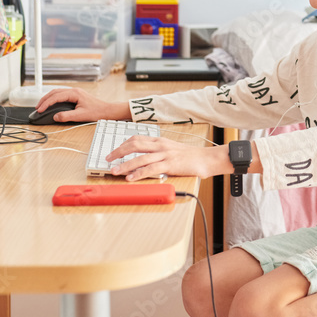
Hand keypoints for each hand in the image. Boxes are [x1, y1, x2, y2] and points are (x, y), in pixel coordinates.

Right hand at [35, 88, 129, 122]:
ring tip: (41, 106)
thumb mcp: (81, 116)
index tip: (39, 110)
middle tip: (37, 107)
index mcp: (74, 93)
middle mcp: (74, 91)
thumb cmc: (97, 112)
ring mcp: (75, 92)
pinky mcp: (76, 96)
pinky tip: (51, 104)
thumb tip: (56, 116)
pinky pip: (62, 95)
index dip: (46, 103)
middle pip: (54, 92)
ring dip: (48, 98)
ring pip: (57, 92)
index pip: (56, 96)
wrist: (107, 110)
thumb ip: (67, 116)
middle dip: (44, 99)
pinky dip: (54, 99)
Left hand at [106, 136, 222, 180]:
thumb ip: (159, 153)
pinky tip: (131, 178)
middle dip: (118, 152)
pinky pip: (150, 169)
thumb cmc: (191, 157)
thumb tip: (144, 161)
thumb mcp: (172, 150)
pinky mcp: (170, 164)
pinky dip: (139, 173)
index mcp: (160, 141)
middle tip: (108, 159)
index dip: (123, 145)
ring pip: (140, 158)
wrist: (207, 159)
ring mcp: (165, 154)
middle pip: (134, 145)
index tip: (114, 151)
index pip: (137, 139)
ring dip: (125, 165)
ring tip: (115, 171)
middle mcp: (161, 145)